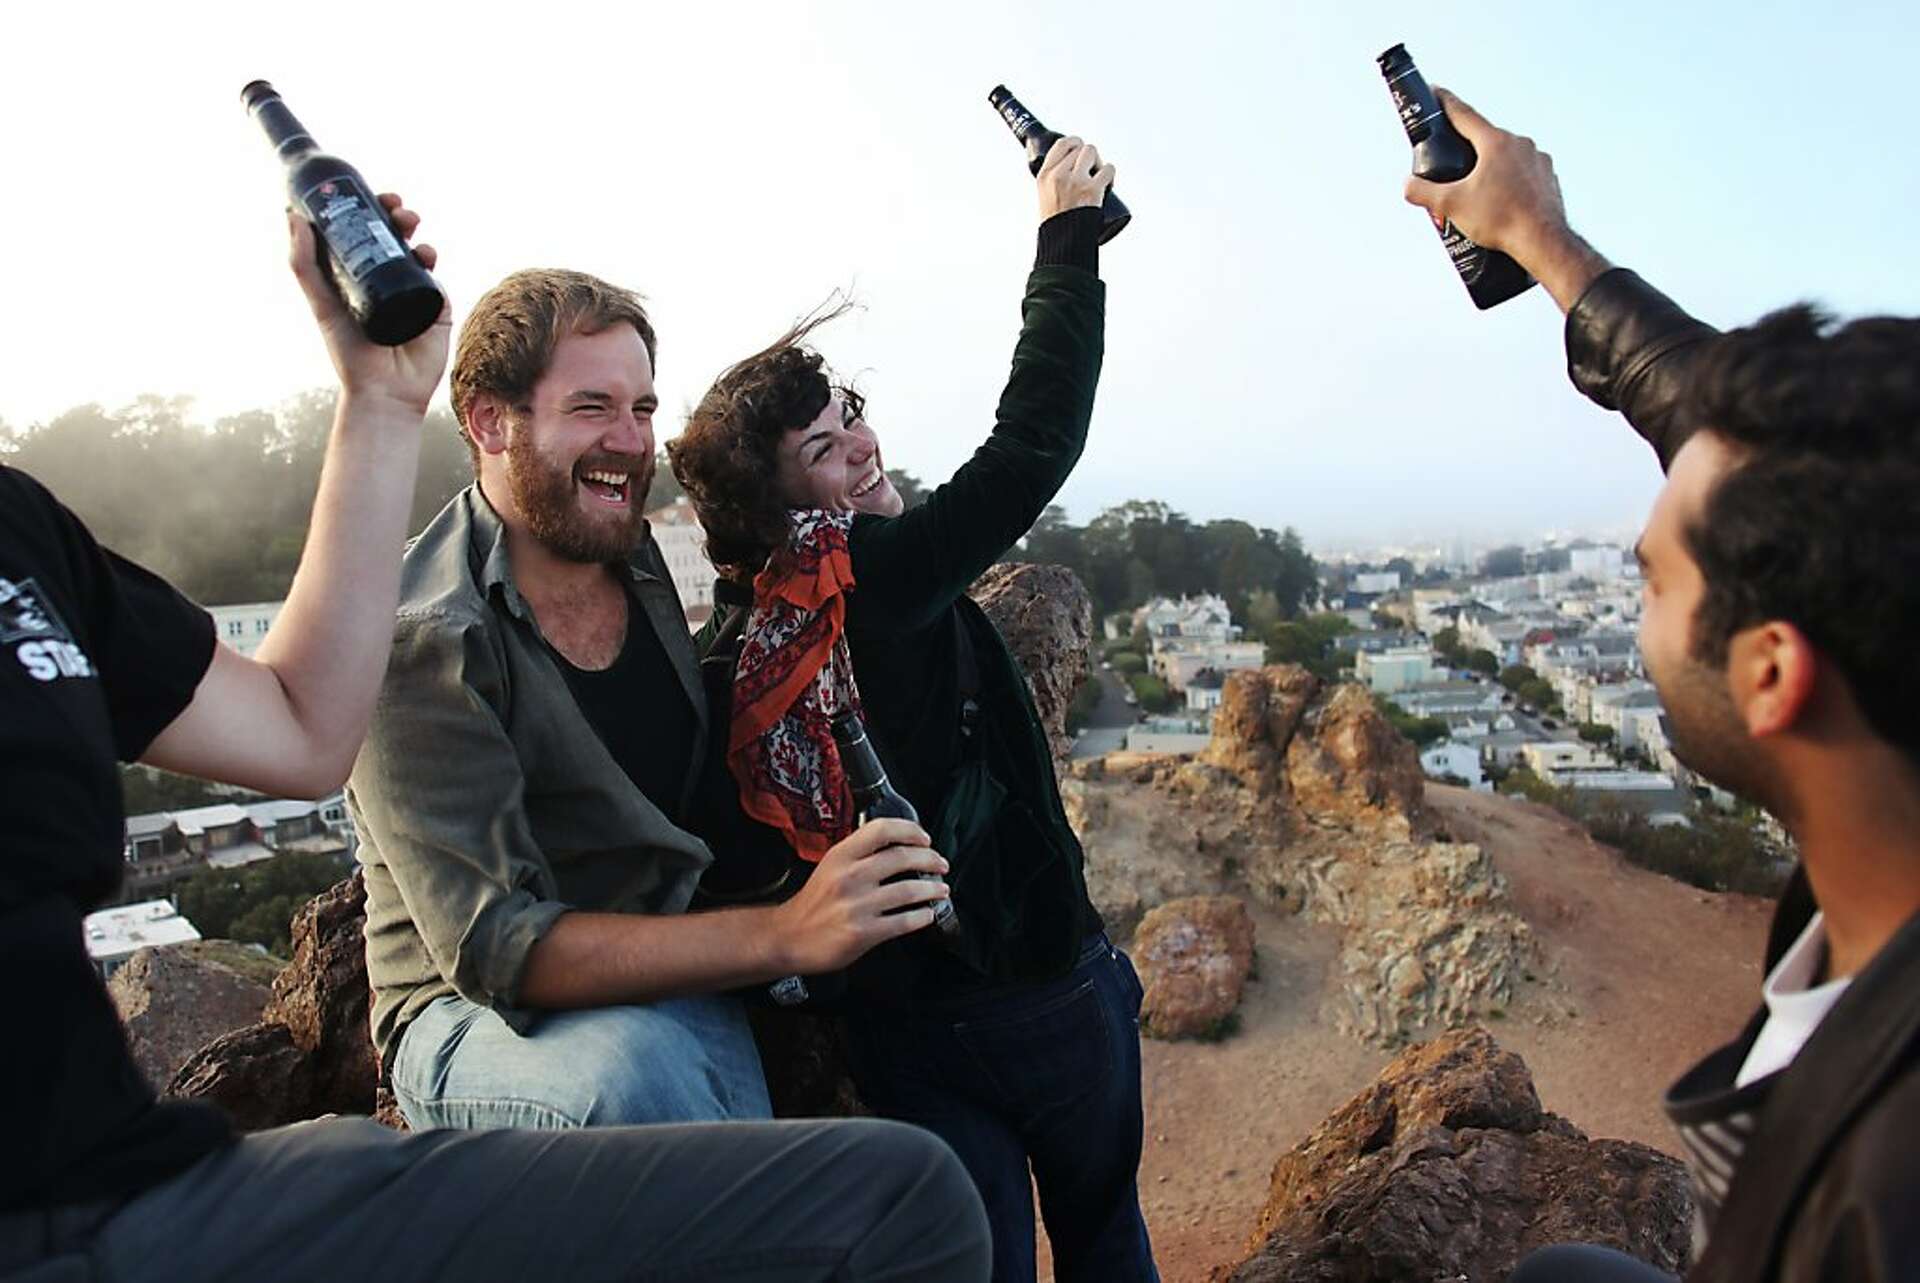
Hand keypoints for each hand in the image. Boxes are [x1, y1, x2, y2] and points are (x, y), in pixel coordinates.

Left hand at [289, 192, 450, 416]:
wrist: (386, 390)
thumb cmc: (349, 353)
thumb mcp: (321, 303)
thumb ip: (304, 264)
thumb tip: (291, 215)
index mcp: (358, 276)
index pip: (363, 233)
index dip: (366, 210)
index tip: (367, 194)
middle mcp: (386, 280)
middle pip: (392, 235)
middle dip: (394, 213)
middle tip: (394, 205)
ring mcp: (412, 291)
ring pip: (415, 248)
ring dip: (413, 228)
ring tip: (408, 223)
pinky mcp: (435, 306)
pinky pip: (435, 274)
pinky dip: (431, 256)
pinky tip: (425, 253)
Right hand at [768, 818, 950, 973]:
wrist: (789, 937)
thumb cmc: (813, 903)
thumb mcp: (830, 867)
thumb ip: (859, 855)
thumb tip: (899, 847)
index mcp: (841, 856)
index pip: (881, 829)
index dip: (910, 830)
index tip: (924, 838)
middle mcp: (849, 877)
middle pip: (902, 857)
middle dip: (930, 859)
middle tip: (940, 864)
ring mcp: (857, 906)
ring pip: (908, 890)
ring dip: (932, 889)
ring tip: (941, 889)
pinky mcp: (863, 933)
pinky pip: (903, 921)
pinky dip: (921, 916)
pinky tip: (926, 914)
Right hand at [1037, 136, 1114, 222]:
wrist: (1063, 244)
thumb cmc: (1057, 225)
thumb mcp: (1045, 197)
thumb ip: (1054, 180)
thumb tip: (1071, 166)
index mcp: (1044, 176)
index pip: (1061, 144)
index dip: (1074, 142)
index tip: (1080, 148)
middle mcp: (1059, 175)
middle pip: (1080, 146)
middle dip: (1088, 155)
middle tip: (1091, 170)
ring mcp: (1076, 181)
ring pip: (1092, 151)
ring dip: (1098, 161)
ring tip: (1098, 176)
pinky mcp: (1092, 189)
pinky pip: (1108, 168)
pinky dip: (1111, 173)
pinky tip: (1108, 183)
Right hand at [1403, 90, 1609, 311]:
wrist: (1542, 241)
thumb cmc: (1501, 219)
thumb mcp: (1451, 205)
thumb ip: (1423, 192)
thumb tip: (1408, 186)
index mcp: (1496, 143)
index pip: (1464, 114)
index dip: (1446, 103)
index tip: (1436, 92)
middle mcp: (1520, 144)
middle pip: (1485, 138)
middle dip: (1467, 148)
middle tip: (1451, 165)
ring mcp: (1538, 161)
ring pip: (1506, 156)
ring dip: (1490, 167)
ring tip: (1478, 194)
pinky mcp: (1548, 179)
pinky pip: (1524, 173)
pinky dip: (1510, 182)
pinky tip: (1502, 202)